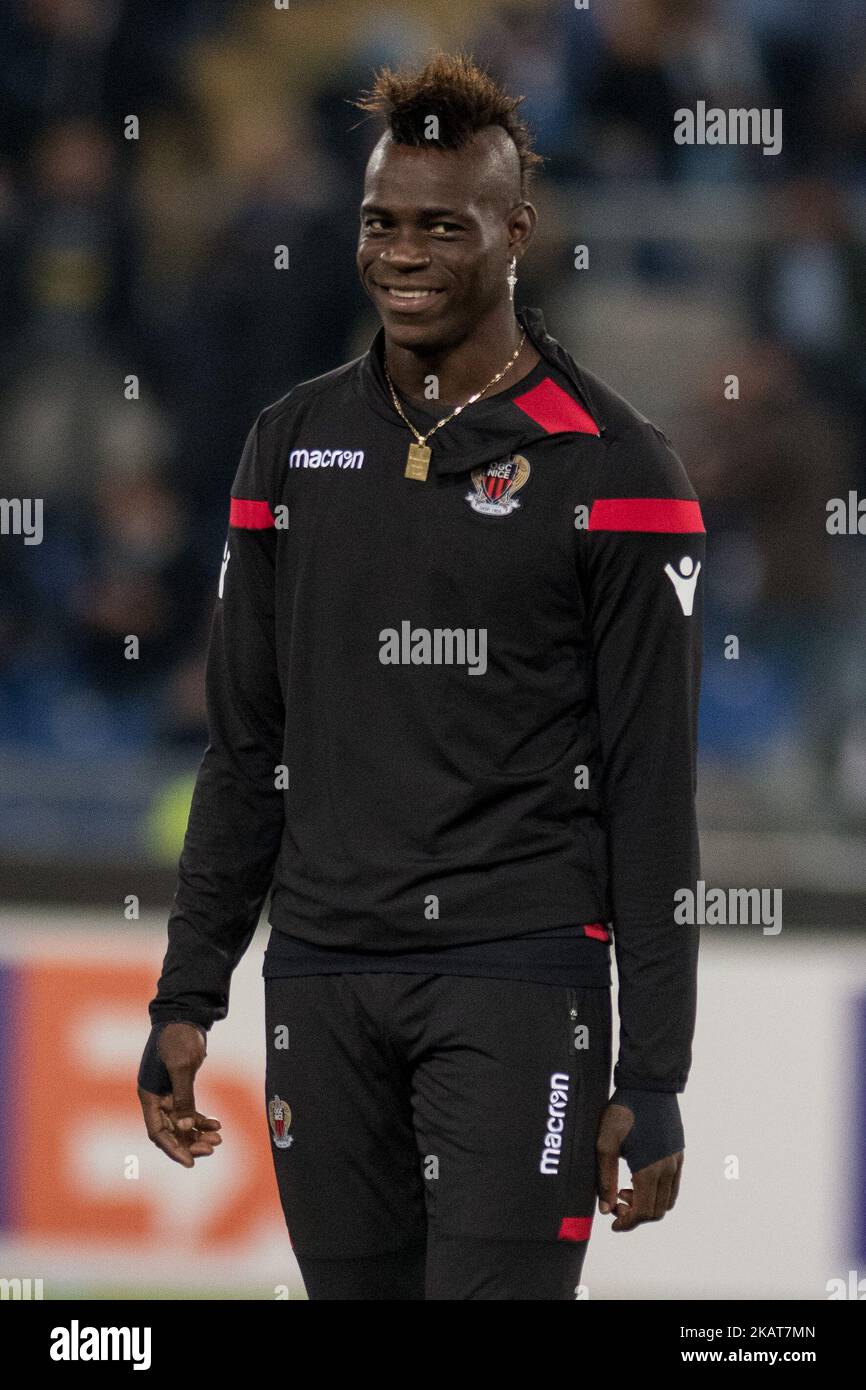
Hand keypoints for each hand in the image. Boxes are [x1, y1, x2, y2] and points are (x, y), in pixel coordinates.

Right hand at [138, 1022, 221, 1167]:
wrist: (185, 1018)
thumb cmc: (178, 1039)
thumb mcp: (181, 1067)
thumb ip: (183, 1097)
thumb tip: (184, 1127)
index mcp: (149, 1094)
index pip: (157, 1131)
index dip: (172, 1148)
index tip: (190, 1162)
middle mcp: (156, 1098)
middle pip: (170, 1131)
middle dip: (189, 1143)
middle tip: (212, 1148)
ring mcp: (168, 1094)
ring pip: (181, 1125)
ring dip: (197, 1134)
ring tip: (218, 1140)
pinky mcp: (180, 1089)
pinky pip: (188, 1112)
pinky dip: (201, 1120)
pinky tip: (217, 1124)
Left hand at [595, 1101, 682, 1231]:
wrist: (649, 1085)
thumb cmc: (623, 1111)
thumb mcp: (606, 1143)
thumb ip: (605, 1178)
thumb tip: (605, 1208)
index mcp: (650, 1170)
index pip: (643, 1212)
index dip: (627, 1223)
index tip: (612, 1222)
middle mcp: (668, 1170)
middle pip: (657, 1211)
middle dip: (636, 1215)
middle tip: (615, 1203)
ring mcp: (676, 1162)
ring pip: (667, 1201)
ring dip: (648, 1204)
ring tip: (626, 1190)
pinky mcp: (679, 1154)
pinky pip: (673, 1186)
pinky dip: (658, 1192)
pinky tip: (639, 1178)